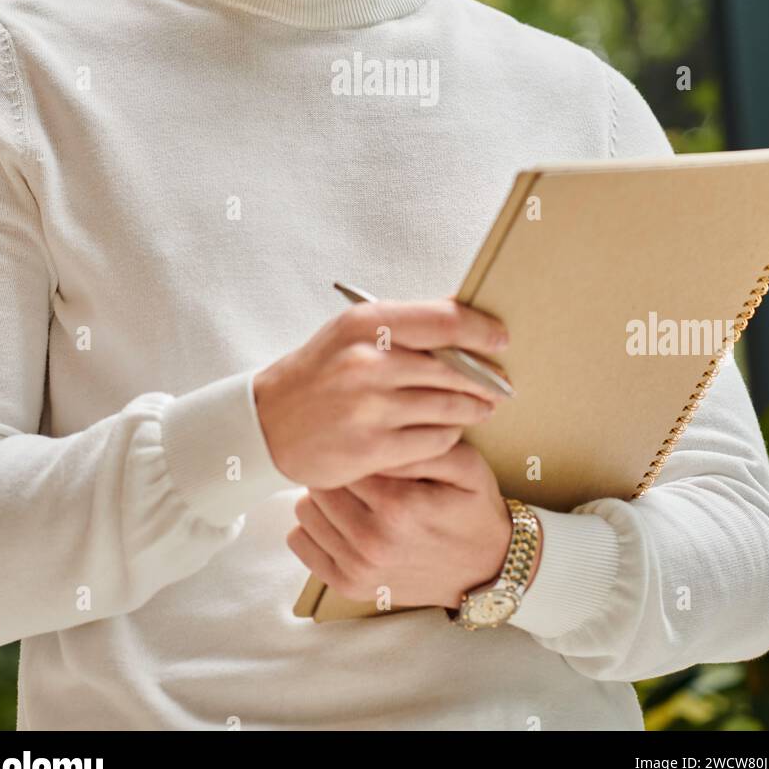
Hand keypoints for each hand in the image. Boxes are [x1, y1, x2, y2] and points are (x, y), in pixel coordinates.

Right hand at [254, 297, 508, 489]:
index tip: (500, 339)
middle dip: (485, 378)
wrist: (268, 423)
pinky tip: (448, 430)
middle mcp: (367, 363)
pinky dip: (449, 436)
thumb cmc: (319, 373)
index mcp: (364, 324)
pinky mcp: (372, 448)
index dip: (482, 330)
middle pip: (454, 368)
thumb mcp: (351, 333)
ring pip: (449, 406)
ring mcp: (370, 408)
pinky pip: (434, 441)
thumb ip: (403, 327)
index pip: (445, 320)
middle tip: (500, 384)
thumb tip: (464, 321)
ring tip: (481, 407)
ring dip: (473, 407)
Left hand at [286, 440, 513, 610]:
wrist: (485, 570)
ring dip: (324, 497)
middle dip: (338, 469)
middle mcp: (373, 540)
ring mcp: (358, 567)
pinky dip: (314, 526)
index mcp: (399, 505)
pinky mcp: (349, 585)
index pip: (347, 456)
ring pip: (306, 509)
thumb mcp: (466, 466)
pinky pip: (300, 542)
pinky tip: (342, 518)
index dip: (356, 445)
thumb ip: (424, 444)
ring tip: (352, 493)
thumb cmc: (473, 510)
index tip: (367, 442)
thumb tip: (381, 434)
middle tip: (360, 467)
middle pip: (321, 482)